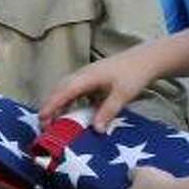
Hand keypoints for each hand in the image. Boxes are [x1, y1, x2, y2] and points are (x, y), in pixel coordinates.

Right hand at [39, 45, 160, 131]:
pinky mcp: (93, 77)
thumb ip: (108, 111)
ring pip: (66, 88)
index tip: (42, 119)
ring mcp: (87, 74)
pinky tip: (73, 110)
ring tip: (55, 120)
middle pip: (60, 89)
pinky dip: (69, 99)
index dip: (52, 105)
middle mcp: (83, 74)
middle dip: (50, 105)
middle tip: (45, 125)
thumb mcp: (122, 95)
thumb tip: (95, 129)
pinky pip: (75, 88)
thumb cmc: (135, 74)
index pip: (64, 92)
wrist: (146, 58)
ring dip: (58, 102)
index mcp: (87, 77)